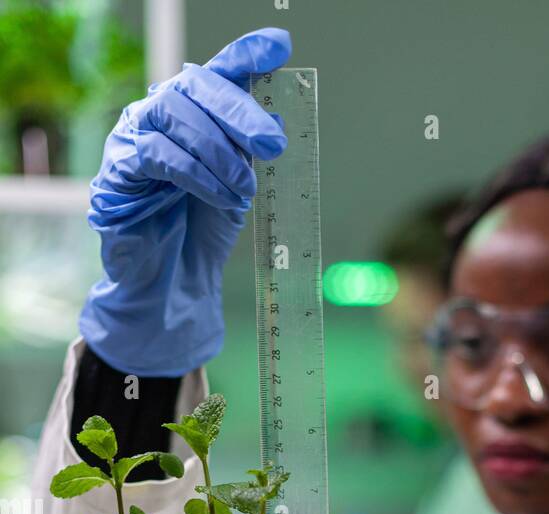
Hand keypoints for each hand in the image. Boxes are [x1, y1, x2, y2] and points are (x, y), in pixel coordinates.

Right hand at [79, 28, 290, 376]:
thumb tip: (274, 124)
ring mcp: (133, 137)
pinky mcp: (118, 170)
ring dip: (217, 151)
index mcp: (191, 112)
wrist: (172, 282)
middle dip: (238, 111)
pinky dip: (194, 174)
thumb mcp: (237, 184)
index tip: (280, 45)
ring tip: (244, 188)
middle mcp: (159, 114)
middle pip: (194, 86)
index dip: (246, 54)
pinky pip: (155, 155)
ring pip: (172, 114)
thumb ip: (246, 152)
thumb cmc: (203, 229)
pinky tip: (219, 196)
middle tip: (272, 142)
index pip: (218, 72)